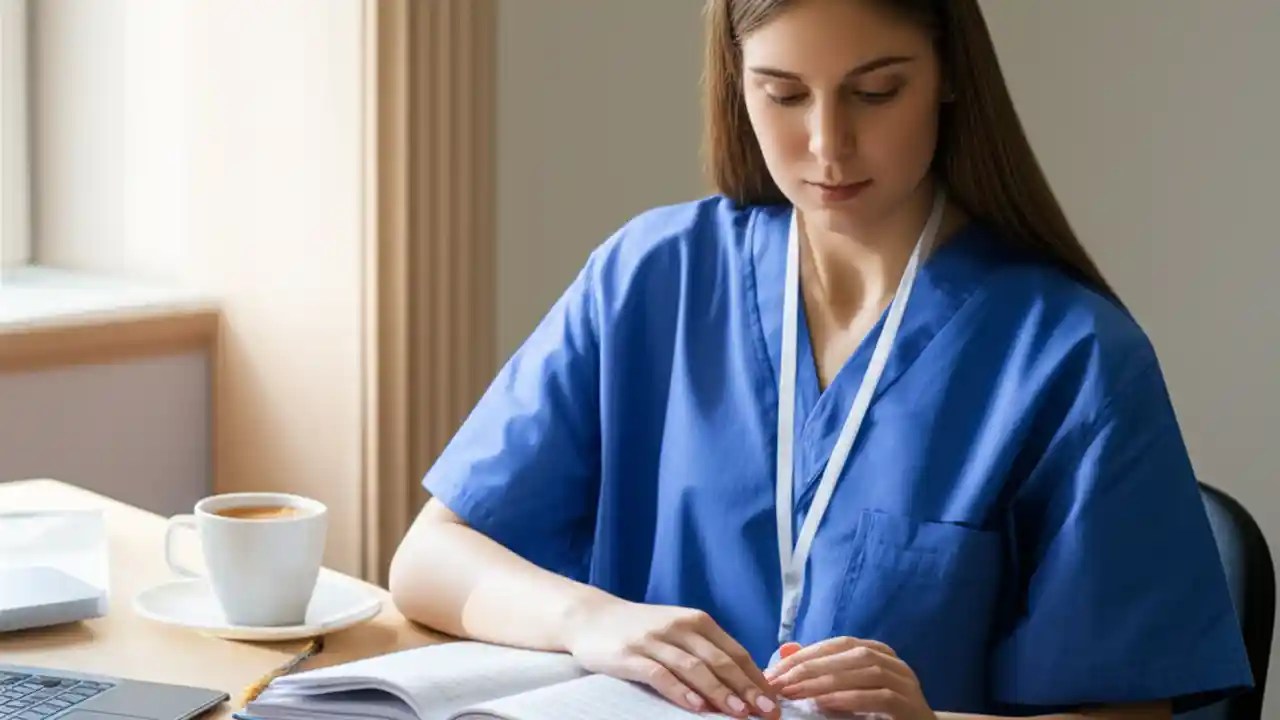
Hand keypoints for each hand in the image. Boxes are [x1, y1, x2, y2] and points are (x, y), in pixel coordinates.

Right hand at [562, 595, 779, 718]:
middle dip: (747, 689)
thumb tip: (745, 684)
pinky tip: (696, 706)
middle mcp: (679, 627)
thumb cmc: (642, 629)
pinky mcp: (631, 655)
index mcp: (697, 621)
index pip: (735, 652)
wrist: (592, 617)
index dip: (757, 678)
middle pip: (720, 661)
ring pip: (694, 668)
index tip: (775, 702)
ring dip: (720, 692)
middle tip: (767, 712)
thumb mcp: (678, 631)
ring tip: (740, 713)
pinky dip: (680, 691)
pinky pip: (660, 674)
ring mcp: (655, 641)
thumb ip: (707, 651)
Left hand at [764, 637, 935, 719]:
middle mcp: (894, 662)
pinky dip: (850, 698)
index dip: (804, 655)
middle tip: (779, 682)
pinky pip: (880, 697)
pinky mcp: (910, 705)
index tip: (775, 670)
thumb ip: (824, 672)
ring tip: (796, 692)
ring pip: (865, 671)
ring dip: (825, 681)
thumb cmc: (879, 713)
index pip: (837, 644)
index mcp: (878, 652)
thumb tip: (787, 652)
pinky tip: (826, 703)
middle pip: (849, 653)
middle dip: (810, 667)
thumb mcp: (849, 690)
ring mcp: (905, 682)